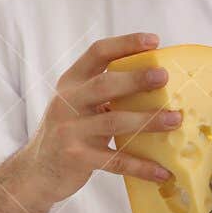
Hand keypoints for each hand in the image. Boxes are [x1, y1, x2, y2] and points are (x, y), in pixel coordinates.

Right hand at [13, 32, 179, 212]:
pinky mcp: (77, 158)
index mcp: (71, 82)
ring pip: (113, 122)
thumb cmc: (69, 131)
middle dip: (136, 79)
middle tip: (164, 77)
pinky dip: (141, 166)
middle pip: (103, 85)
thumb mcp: (77, 104)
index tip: (154, 41)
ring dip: (147, 121)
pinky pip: (115, 161)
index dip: (126, 44)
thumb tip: (156, 83)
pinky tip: (162, 172)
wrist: (36, 170)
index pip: (97, 53)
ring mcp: (70, 131)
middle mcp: (67, 102)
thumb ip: (104, 92)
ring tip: (175, 120)